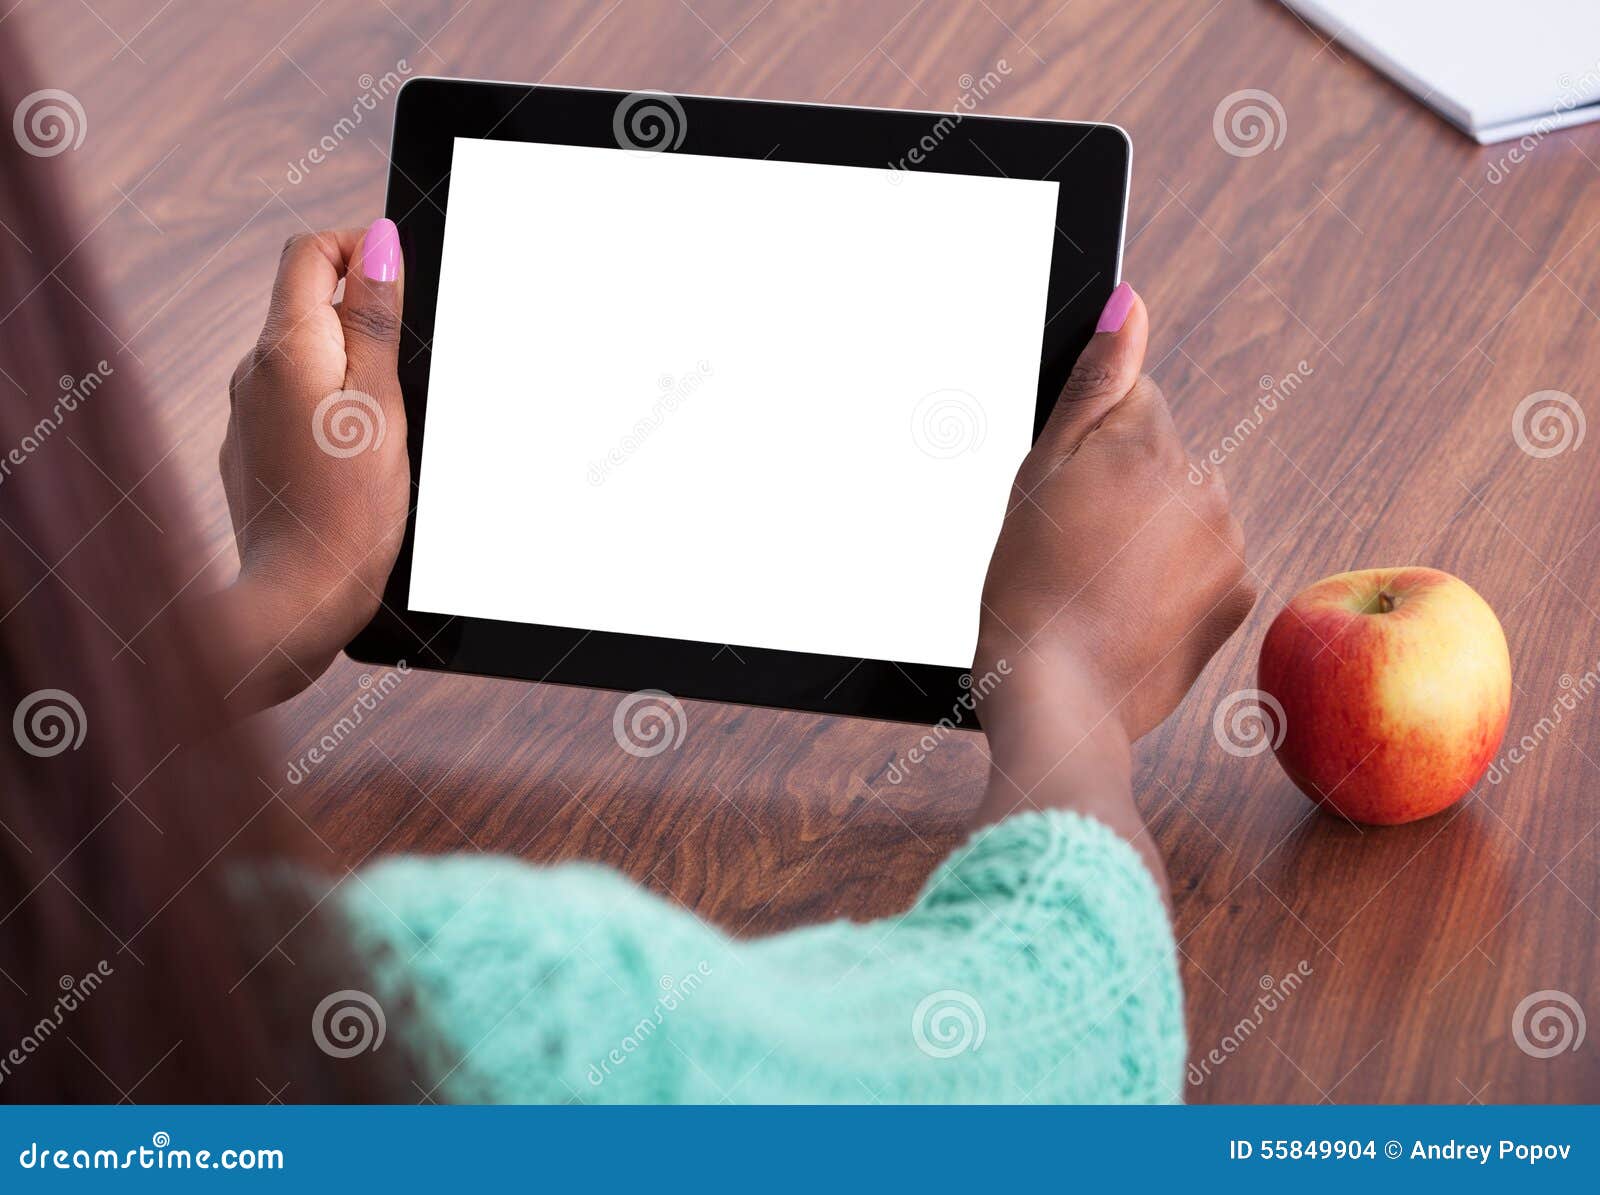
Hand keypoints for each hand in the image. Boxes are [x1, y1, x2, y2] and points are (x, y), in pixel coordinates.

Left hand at [212, 220, 408, 709]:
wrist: (298, 598)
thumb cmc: (351, 511)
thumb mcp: (381, 404)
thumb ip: (374, 320)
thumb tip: (378, 243)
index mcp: (286, 350)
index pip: (311, 251)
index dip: (361, 250)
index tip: (402, 286)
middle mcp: (253, 372)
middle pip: (307, 303)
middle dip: (363, 319)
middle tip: (407, 373)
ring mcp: (246, 412)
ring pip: (303, 357)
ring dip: (348, 369)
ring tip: (384, 427)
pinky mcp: (251, 448)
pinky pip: (292, 402)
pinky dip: (327, 408)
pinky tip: (354, 457)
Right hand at [971, 284, 1255, 868]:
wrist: (1059, 704)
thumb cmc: (1027, 590)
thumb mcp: (1039, 476)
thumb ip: (1094, 384)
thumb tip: (1131, 303)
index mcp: (1149, 443)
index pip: (1130, 399)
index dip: (1087, 446)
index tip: (1063, 496)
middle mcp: (1204, 484)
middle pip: (1161, 456)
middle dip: (1122, 489)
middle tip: (1071, 549)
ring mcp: (1229, 543)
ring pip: (1184, 510)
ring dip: (1149, 535)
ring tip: (1096, 585)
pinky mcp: (1239, 597)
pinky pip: (1206, 563)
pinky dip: (1173, 580)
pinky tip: (1128, 611)